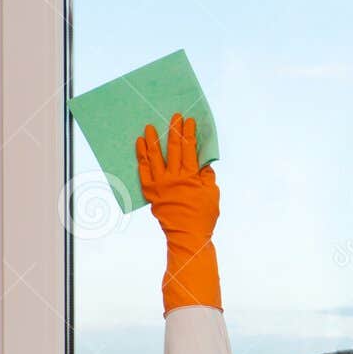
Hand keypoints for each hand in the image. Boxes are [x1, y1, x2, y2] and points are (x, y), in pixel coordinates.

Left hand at [136, 113, 221, 311]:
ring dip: (152, 140)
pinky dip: (141, 157)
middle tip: (173, 116)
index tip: (188, 121)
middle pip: (173, 149)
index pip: (190, 149)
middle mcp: (174, 178)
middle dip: (174, 131)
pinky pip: (143, 171)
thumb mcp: (212, 195)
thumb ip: (207, 176)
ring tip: (149, 127)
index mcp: (191, 177)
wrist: (187, 237)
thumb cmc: (203, 217)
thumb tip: (202, 162)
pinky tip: (140, 146)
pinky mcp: (151, 192)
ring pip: (154, 157)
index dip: (189, 133)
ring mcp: (160, 185)